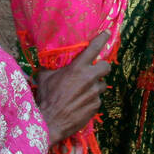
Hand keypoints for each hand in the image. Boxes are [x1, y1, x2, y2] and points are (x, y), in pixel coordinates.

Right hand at [36, 31, 111, 146]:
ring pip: (102, 84)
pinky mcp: (96, 106)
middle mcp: (89, 78)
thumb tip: (46, 64)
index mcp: (77, 68)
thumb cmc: (46, 97)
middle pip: (106, 66)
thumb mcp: (45, 78)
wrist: (50, 121)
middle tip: (95, 70)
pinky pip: (97, 99)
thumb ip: (50, 69)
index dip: (102, 38)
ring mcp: (94, 93)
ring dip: (95, 86)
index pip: (94, 48)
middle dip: (102, 67)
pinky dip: (91, 100)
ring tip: (83, 91)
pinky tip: (80, 104)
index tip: (108, 32)